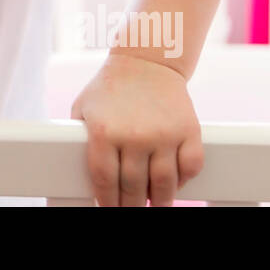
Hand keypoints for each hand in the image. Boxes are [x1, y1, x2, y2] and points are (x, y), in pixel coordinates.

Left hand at [69, 53, 203, 205]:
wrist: (146, 61)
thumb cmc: (110, 87)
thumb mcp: (83, 108)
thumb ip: (82, 140)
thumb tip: (77, 173)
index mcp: (104, 132)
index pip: (105, 181)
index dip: (107, 201)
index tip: (109, 208)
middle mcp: (134, 135)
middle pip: (134, 188)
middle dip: (131, 206)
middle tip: (131, 209)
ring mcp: (164, 134)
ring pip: (164, 184)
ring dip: (160, 201)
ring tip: (154, 205)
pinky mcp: (189, 130)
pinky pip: (191, 167)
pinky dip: (184, 181)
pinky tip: (174, 183)